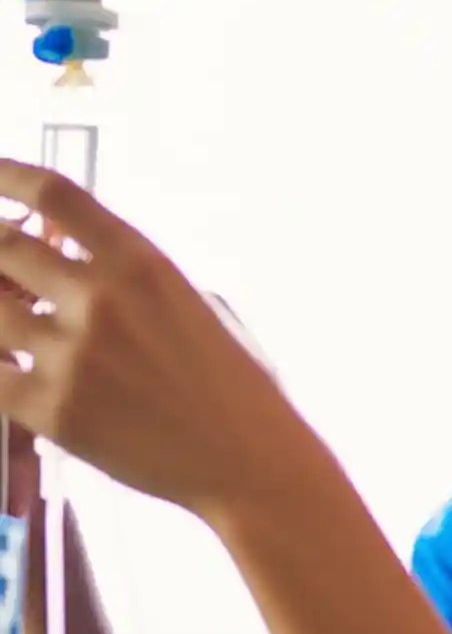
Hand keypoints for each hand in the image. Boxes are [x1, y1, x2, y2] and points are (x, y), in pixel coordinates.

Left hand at [0, 158, 316, 520]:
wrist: (245, 456)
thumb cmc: (228, 382)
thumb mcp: (190, 304)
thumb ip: (126, 279)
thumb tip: (58, 258)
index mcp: (141, 263)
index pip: (54, 196)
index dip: (6, 176)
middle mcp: (99, 298)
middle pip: (1, 245)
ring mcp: (70, 355)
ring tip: (11, 316)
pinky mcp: (51, 410)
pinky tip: (10, 368)